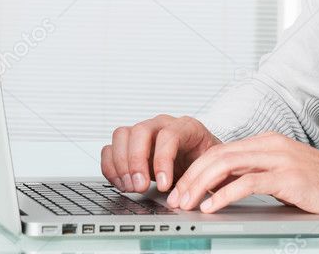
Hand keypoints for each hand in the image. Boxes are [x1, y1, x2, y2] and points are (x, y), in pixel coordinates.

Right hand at [100, 114, 220, 192]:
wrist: (198, 159)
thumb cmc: (203, 161)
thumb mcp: (208, 167)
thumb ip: (198, 176)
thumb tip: (184, 194)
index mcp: (185, 126)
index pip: (168, 135)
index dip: (163, 161)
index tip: (164, 186)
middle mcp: (161, 125)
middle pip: (140, 131)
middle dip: (137, 162)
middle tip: (141, 186)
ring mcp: (143, 132)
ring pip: (121, 135)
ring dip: (121, 165)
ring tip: (131, 187)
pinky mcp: (128, 144)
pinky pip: (110, 149)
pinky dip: (111, 168)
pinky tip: (122, 184)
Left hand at [165, 131, 318, 221]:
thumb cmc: (315, 183)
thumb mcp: (279, 173)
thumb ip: (252, 173)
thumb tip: (218, 186)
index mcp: (265, 142)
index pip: (219, 151)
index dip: (195, 169)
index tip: (180, 188)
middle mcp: (269, 145)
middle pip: (217, 156)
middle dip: (191, 177)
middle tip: (176, 198)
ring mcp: (278, 159)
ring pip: (226, 165)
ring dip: (201, 185)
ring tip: (187, 203)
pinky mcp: (286, 177)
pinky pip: (247, 183)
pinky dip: (224, 194)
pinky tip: (212, 205)